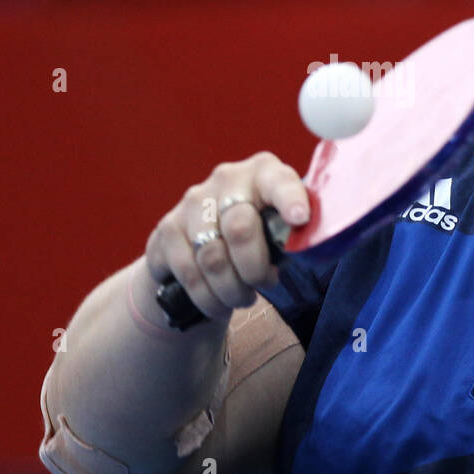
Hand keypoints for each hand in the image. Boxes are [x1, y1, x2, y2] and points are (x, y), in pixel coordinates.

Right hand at [143, 152, 310, 321]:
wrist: (208, 242)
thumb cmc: (258, 236)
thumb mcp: (279, 228)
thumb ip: (291, 234)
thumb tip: (305, 251)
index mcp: (264, 173)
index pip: (278, 182)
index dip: (290, 199)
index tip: (300, 219)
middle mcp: (227, 178)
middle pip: (240, 229)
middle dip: (254, 269)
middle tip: (263, 284)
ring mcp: (193, 200)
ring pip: (212, 257)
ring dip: (230, 290)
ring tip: (241, 297)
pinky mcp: (168, 226)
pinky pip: (187, 271)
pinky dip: (206, 296)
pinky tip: (217, 300)